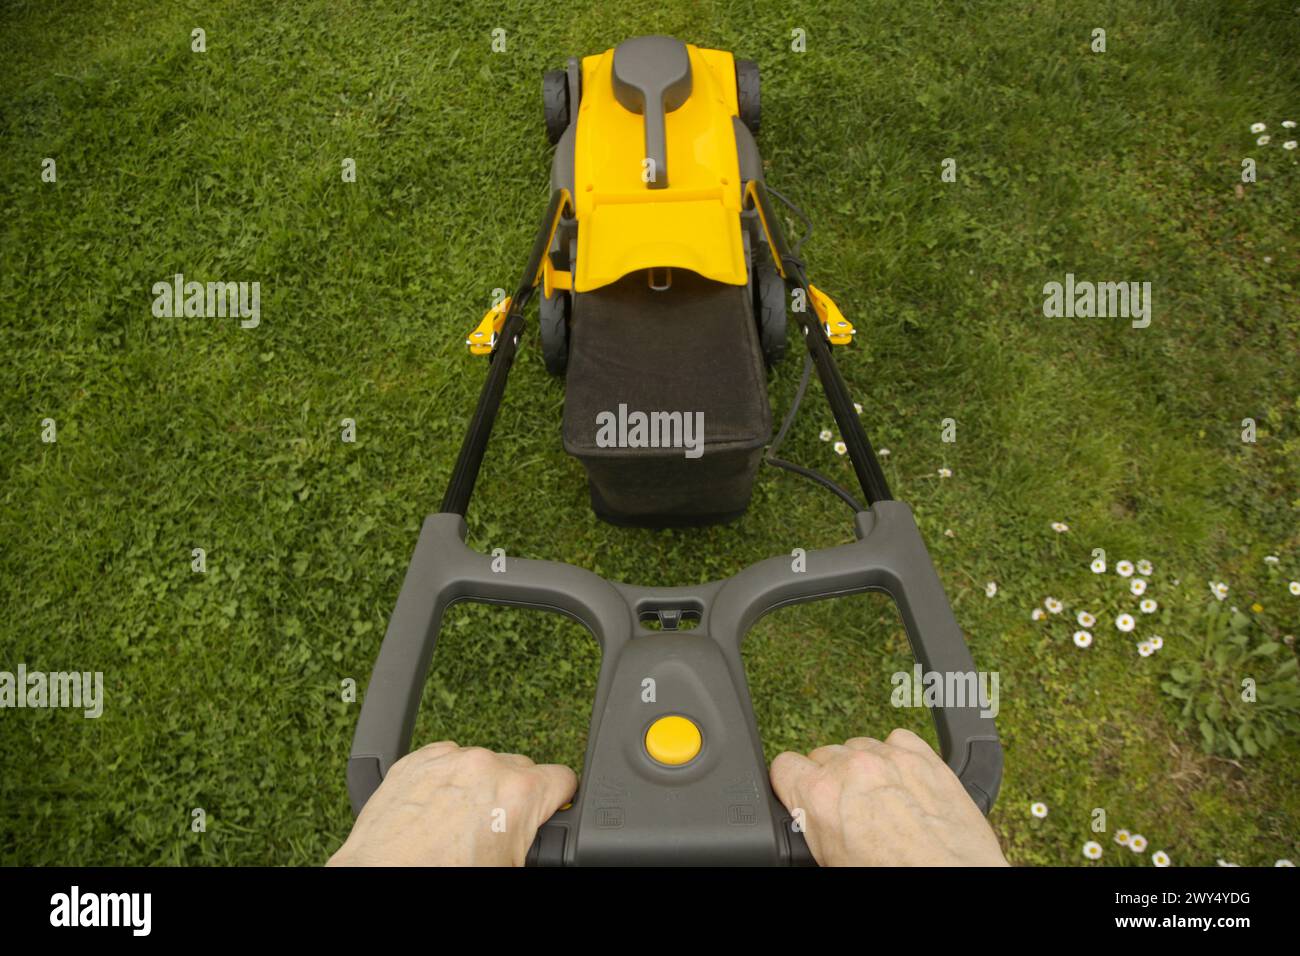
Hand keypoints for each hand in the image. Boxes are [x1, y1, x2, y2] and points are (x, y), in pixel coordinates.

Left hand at [328, 741, 576, 866]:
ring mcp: (449, 759)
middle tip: (495, 830)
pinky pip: (445, 760)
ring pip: (480, 764)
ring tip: (457, 825)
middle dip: (514, 795)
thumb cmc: (443, 874)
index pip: (563, 779)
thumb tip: (545, 843)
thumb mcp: (510, 865)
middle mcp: (486, 766)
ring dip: (477, 786)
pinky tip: (436, 811)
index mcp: (519, 793)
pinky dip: (445, 780)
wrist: (384, 878)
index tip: (550, 810)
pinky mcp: (416, 760)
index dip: (558, 800)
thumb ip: (535, 837)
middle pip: (521, 769)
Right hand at [770, 728, 1006, 866]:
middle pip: (823, 755)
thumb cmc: (893, 875)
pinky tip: (904, 783)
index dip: (793, 784)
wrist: (950, 878)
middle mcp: (851, 768)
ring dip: (865, 767)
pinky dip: (898, 756)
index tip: (803, 794)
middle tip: (850, 811)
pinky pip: (897, 740)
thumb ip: (812, 821)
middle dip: (833, 780)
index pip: (784, 765)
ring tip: (882, 801)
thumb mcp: (830, 859)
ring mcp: (889, 757)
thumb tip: (807, 817)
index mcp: (819, 795)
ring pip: (859, 746)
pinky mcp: (923, 755)